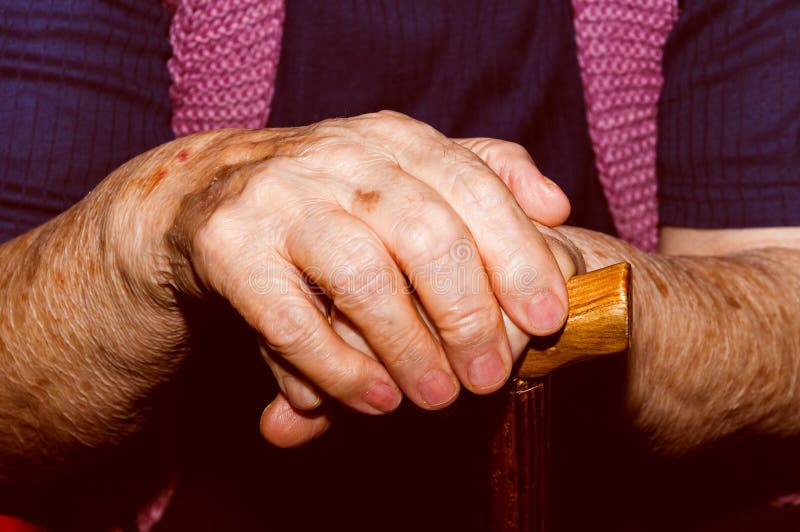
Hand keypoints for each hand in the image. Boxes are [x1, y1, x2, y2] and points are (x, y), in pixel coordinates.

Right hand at [114, 112, 573, 445]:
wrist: (207, 196)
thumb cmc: (332, 198)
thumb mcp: (407, 171)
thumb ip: (484, 177)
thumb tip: (555, 205)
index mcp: (393, 138)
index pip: (472, 185)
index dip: (517, 253)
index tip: (547, 317)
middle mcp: (338, 158)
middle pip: (424, 232)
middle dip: (468, 312)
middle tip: (491, 375)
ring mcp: (278, 200)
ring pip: (362, 276)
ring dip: (409, 347)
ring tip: (439, 397)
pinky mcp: (227, 248)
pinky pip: (291, 318)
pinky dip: (339, 367)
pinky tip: (376, 399)